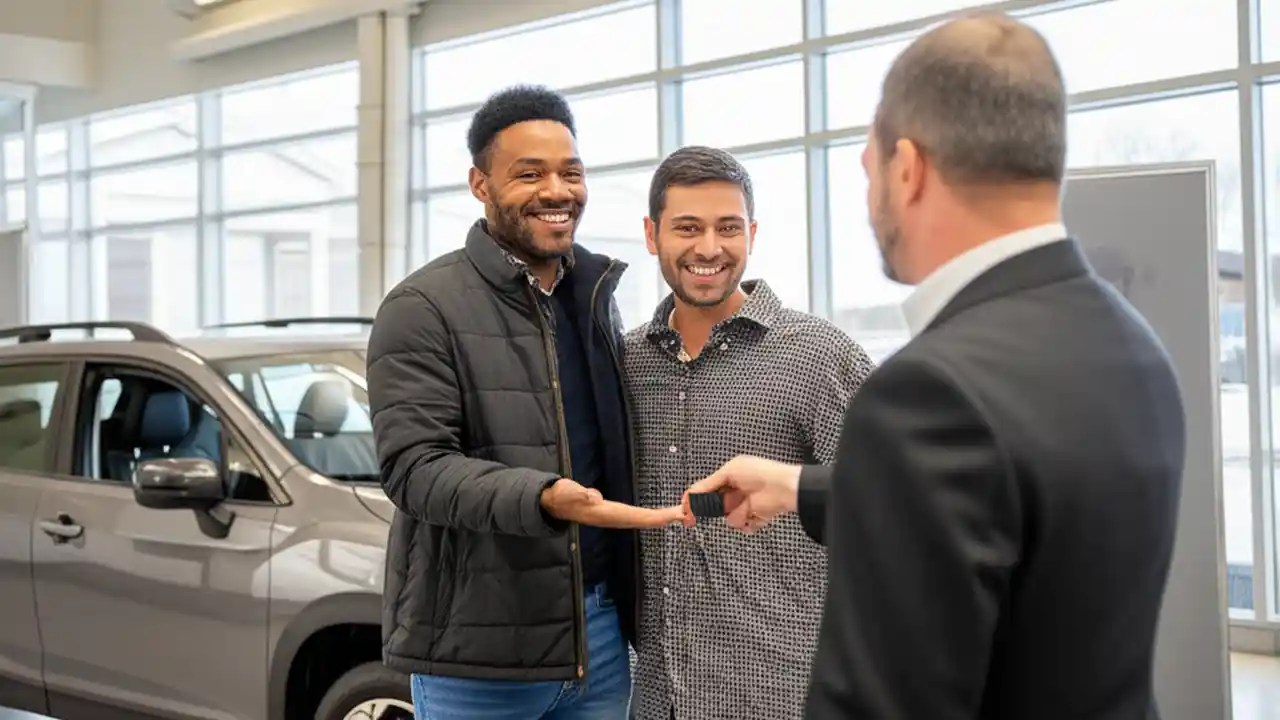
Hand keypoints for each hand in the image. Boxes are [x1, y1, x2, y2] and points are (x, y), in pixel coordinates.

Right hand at [541, 478, 683, 528]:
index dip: (657, 516)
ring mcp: (616, 516)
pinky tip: (665, 514)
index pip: (637, 516)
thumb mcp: (567, 492)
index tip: (675, 515)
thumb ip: (579, 494)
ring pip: (644, 519)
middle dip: (667, 518)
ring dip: (663, 518)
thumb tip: (594, 496)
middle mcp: (615, 517)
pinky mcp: (616, 512)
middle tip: (690, 515)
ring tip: (684, 515)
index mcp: (607, 513)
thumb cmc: (561, 496)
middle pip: (646, 520)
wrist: (554, 503)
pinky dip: (655, 515)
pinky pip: (640, 515)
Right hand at [681, 456, 800, 532]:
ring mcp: (744, 507)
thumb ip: (707, 485)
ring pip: (730, 519)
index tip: (685, 512)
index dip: (694, 501)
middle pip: (716, 508)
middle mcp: (735, 493)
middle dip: (715, 509)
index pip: (705, 491)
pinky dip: (749, 522)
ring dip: (737, 513)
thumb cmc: (758, 473)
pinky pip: (743, 527)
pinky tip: (757, 513)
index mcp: (728, 478)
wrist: (783, 488)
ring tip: (749, 504)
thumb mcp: (728, 472)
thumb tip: (690, 495)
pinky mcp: (754, 518)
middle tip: (715, 511)